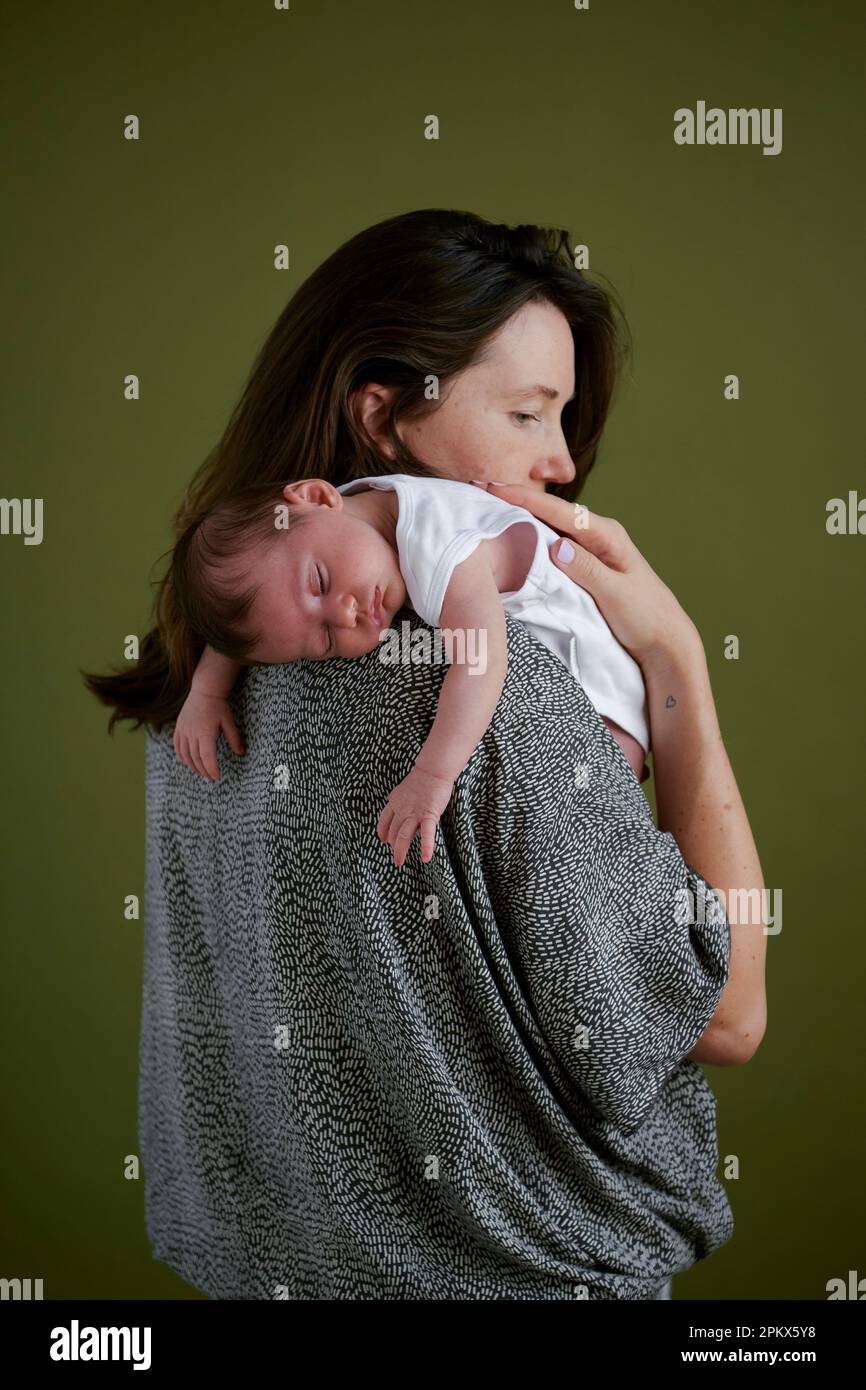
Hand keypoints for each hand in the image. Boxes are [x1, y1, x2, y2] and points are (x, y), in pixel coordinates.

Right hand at [173, 687, 245, 780]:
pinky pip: (177, 747)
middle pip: (196, 758)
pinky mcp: (179, 728)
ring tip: (201, 772)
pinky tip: (188, 762)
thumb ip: (234, 738)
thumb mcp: (229, 722)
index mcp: (205, 732)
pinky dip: (182, 757)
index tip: (217, 777)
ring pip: (185, 755)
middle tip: (211, 777)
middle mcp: (192, 733)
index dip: (211, 769)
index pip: (207, 757)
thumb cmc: (218, 707)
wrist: (204, 691)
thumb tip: (241, 753)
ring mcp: (183, 731)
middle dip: (204, 770)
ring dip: (193, 766)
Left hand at [376, 765, 454, 867]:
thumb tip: (392, 801)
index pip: (384, 820)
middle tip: (396, 858)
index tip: (383, 840)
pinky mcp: (429, 815)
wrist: (432, 770)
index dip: (382, 832)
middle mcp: (401, 810)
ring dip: (400, 850)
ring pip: (403, 835)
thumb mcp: (403, 788)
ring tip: (399, 862)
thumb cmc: (422, 778)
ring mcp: (414, 813)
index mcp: (395, 802)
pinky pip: (426, 834)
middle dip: (393, 846)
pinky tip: (425, 858)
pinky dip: (426, 847)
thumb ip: (398, 798)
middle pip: (393, 831)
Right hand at [484, 482, 702, 669]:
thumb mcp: (616, 594)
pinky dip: (532, 535)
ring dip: (521, 515)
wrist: (665, 640)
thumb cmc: (645, 617)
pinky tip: (514, 533)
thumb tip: (556, 545)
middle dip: (516, 499)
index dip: (524, 498)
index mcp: (607, 535)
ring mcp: (592, 549)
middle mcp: (599, 535)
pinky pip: (554, 543)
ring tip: (488, 505)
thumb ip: (586, 569)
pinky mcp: (586, 565)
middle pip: (551, 511)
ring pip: (551, 526)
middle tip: (479, 488)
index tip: (492, 487)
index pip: (559, 511)